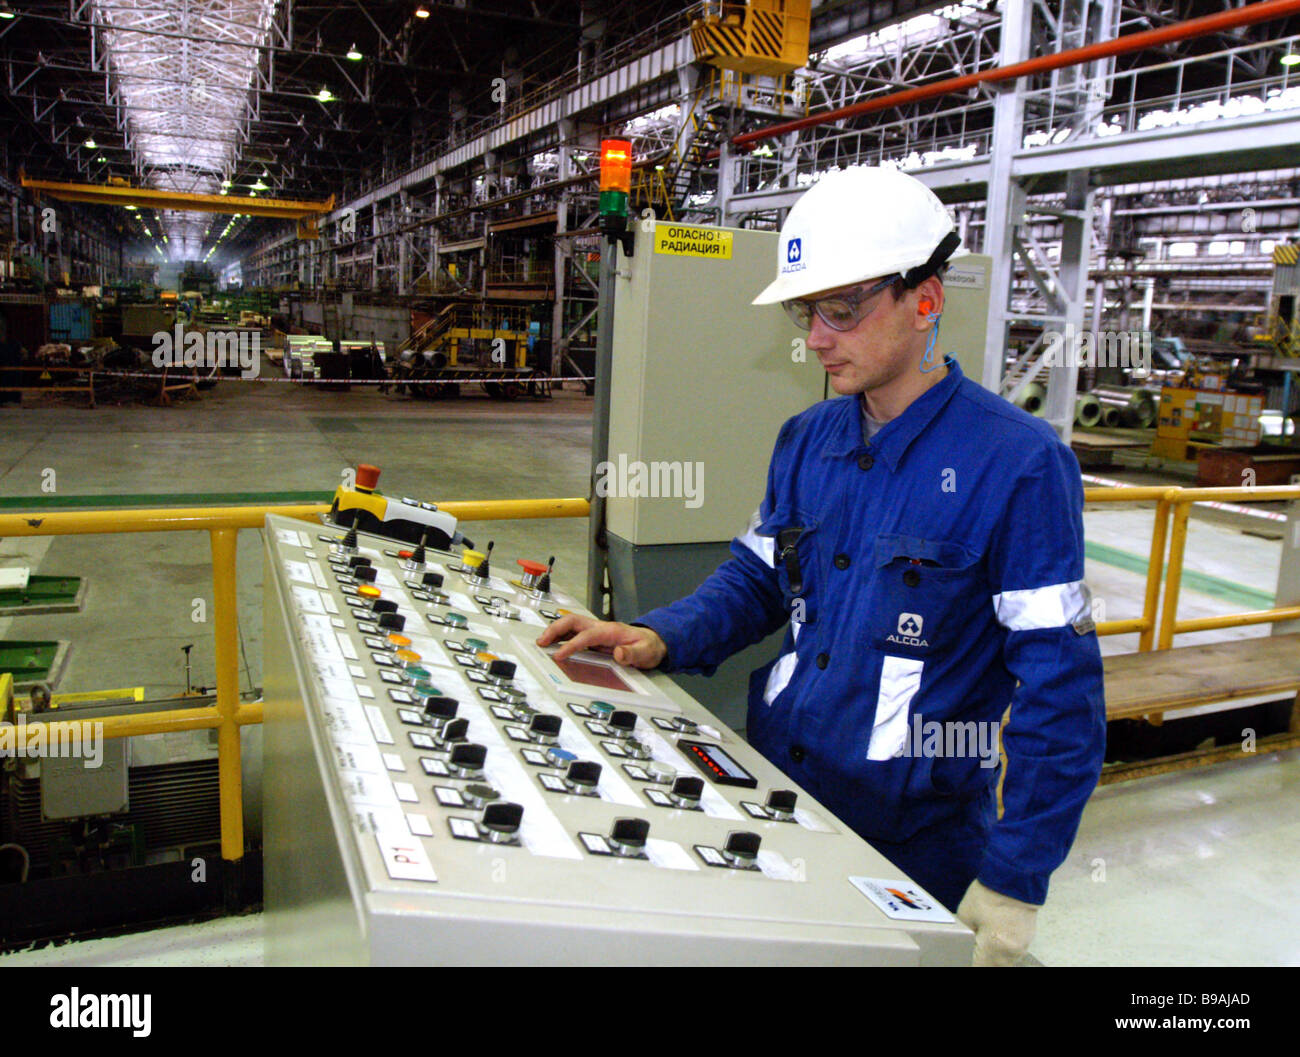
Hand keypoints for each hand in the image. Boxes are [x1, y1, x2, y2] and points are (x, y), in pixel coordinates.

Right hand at [536, 614, 667, 668]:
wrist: (652, 642)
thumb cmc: (648, 646)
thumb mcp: (645, 652)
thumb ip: (632, 653)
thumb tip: (619, 653)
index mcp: (610, 631)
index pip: (586, 635)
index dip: (571, 644)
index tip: (559, 654)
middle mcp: (600, 628)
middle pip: (572, 621)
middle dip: (555, 629)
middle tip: (542, 642)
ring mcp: (596, 632)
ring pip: (570, 625)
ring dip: (555, 632)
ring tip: (542, 643)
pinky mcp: (594, 638)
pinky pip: (573, 634)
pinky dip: (561, 637)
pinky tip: (553, 645)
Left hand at [956, 880, 1037, 966]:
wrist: (1015, 877)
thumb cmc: (988, 895)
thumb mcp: (966, 915)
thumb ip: (963, 937)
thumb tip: (960, 948)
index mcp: (995, 949)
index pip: (978, 968)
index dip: (967, 963)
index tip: (961, 957)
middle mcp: (1012, 954)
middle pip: (993, 968)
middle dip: (981, 962)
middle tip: (969, 950)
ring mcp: (1022, 948)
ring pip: (1003, 964)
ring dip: (991, 959)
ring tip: (980, 945)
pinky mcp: (1028, 940)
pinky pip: (1012, 955)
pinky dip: (1001, 952)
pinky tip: (993, 940)